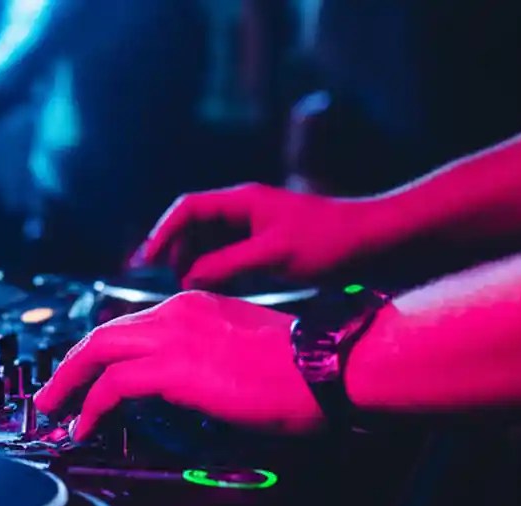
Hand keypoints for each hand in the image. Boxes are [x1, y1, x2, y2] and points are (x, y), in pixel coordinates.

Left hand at [33, 292, 324, 439]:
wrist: (326, 369)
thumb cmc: (298, 369)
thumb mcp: (242, 349)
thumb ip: (205, 356)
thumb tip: (182, 385)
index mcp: (193, 305)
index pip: (129, 325)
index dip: (99, 354)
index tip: (84, 377)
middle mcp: (176, 312)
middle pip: (102, 335)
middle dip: (70, 366)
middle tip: (52, 394)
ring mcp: (173, 337)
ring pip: (97, 353)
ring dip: (68, 385)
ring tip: (54, 412)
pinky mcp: (174, 368)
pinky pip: (113, 386)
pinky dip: (92, 407)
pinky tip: (85, 426)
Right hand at [129, 183, 402, 288]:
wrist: (373, 244)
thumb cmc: (329, 242)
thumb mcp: (274, 254)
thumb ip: (227, 264)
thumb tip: (189, 278)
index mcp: (242, 201)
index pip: (187, 208)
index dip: (163, 233)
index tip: (147, 261)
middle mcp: (244, 210)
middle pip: (193, 225)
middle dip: (174, 250)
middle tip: (163, 280)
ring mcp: (255, 228)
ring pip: (208, 242)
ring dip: (193, 262)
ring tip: (186, 288)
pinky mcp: (265, 246)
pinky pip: (227, 255)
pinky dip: (213, 270)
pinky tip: (212, 290)